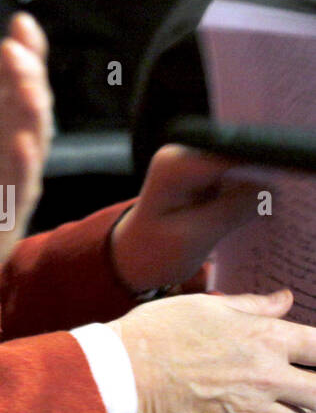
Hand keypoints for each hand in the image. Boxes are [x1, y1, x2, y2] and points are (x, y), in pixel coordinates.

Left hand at [0, 0, 50, 326]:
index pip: (2, 83)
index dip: (17, 53)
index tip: (19, 21)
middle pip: (22, 109)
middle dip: (27, 76)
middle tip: (17, 46)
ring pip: (26, 150)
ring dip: (31, 115)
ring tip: (25, 83)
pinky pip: (10, 202)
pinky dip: (18, 170)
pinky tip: (17, 141)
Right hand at [108, 289, 315, 412]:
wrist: (123, 370)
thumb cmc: (158, 331)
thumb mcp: (206, 306)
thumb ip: (252, 305)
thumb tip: (284, 299)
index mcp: (263, 338)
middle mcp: (266, 376)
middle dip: (315, 392)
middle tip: (302, 389)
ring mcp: (251, 410)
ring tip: (269, 405)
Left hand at [111, 144, 264, 292]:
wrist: (135, 258)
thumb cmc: (154, 251)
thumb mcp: (196, 237)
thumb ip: (233, 210)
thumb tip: (270, 189)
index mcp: (175, 164)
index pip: (231, 155)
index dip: (261, 168)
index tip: (277, 191)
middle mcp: (183, 155)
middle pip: (236, 158)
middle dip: (259, 179)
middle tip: (270, 208)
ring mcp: (193, 165)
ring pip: (239, 169)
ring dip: (255, 189)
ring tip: (261, 214)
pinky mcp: (203, 177)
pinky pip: (234, 179)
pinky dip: (247, 195)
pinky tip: (255, 214)